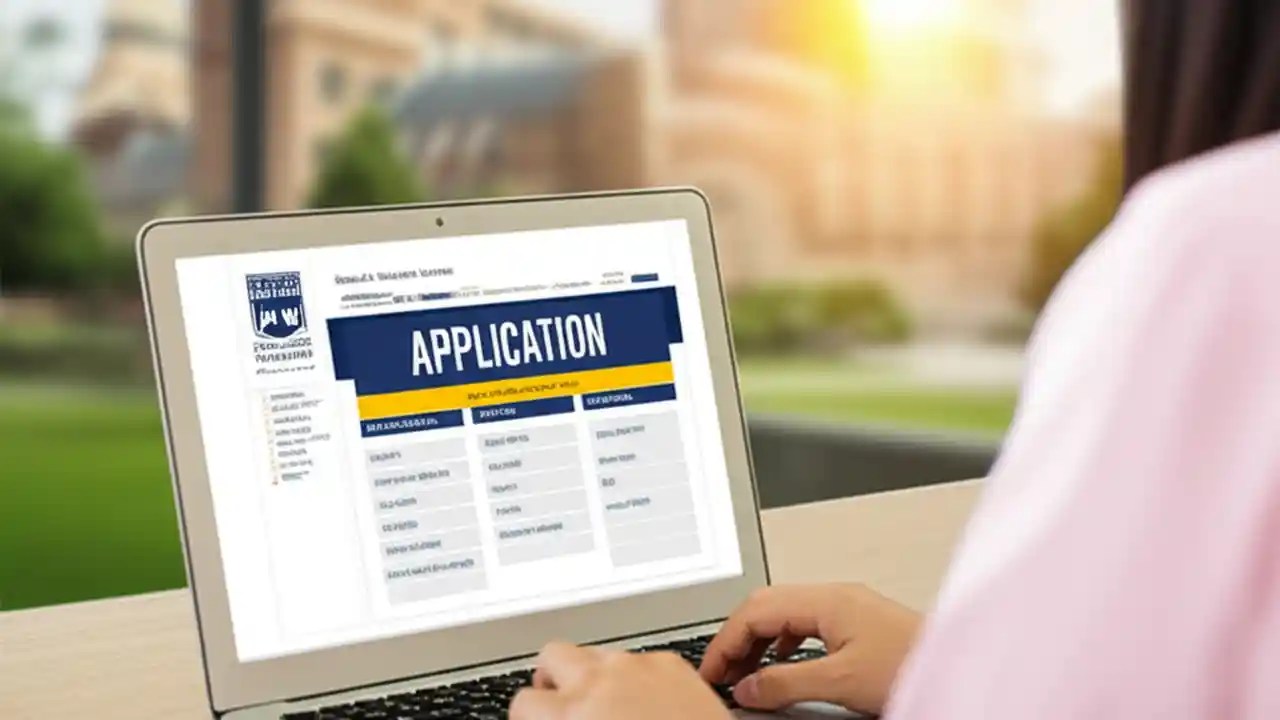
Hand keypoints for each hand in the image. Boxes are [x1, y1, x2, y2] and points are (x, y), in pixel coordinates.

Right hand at [509, 641, 731, 719]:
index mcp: (574, 712)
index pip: (524, 701)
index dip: (528, 716)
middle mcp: (603, 679)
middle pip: (553, 655)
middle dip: (553, 679)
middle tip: (562, 703)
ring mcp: (640, 665)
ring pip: (597, 652)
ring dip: (594, 674)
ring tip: (608, 703)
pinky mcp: (673, 662)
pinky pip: (639, 657)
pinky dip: (636, 675)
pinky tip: (648, 702)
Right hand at [699, 583, 921, 713]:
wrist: (958, 665)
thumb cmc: (911, 665)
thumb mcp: (838, 682)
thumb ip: (785, 683)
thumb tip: (747, 687)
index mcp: (826, 600)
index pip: (755, 610)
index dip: (725, 641)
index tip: (712, 670)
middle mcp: (835, 596)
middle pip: (766, 606)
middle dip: (737, 638)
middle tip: (721, 673)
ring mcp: (848, 606)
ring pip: (784, 614)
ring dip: (758, 641)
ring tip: (746, 673)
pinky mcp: (858, 622)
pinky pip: (805, 623)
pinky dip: (782, 643)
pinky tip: (782, 664)